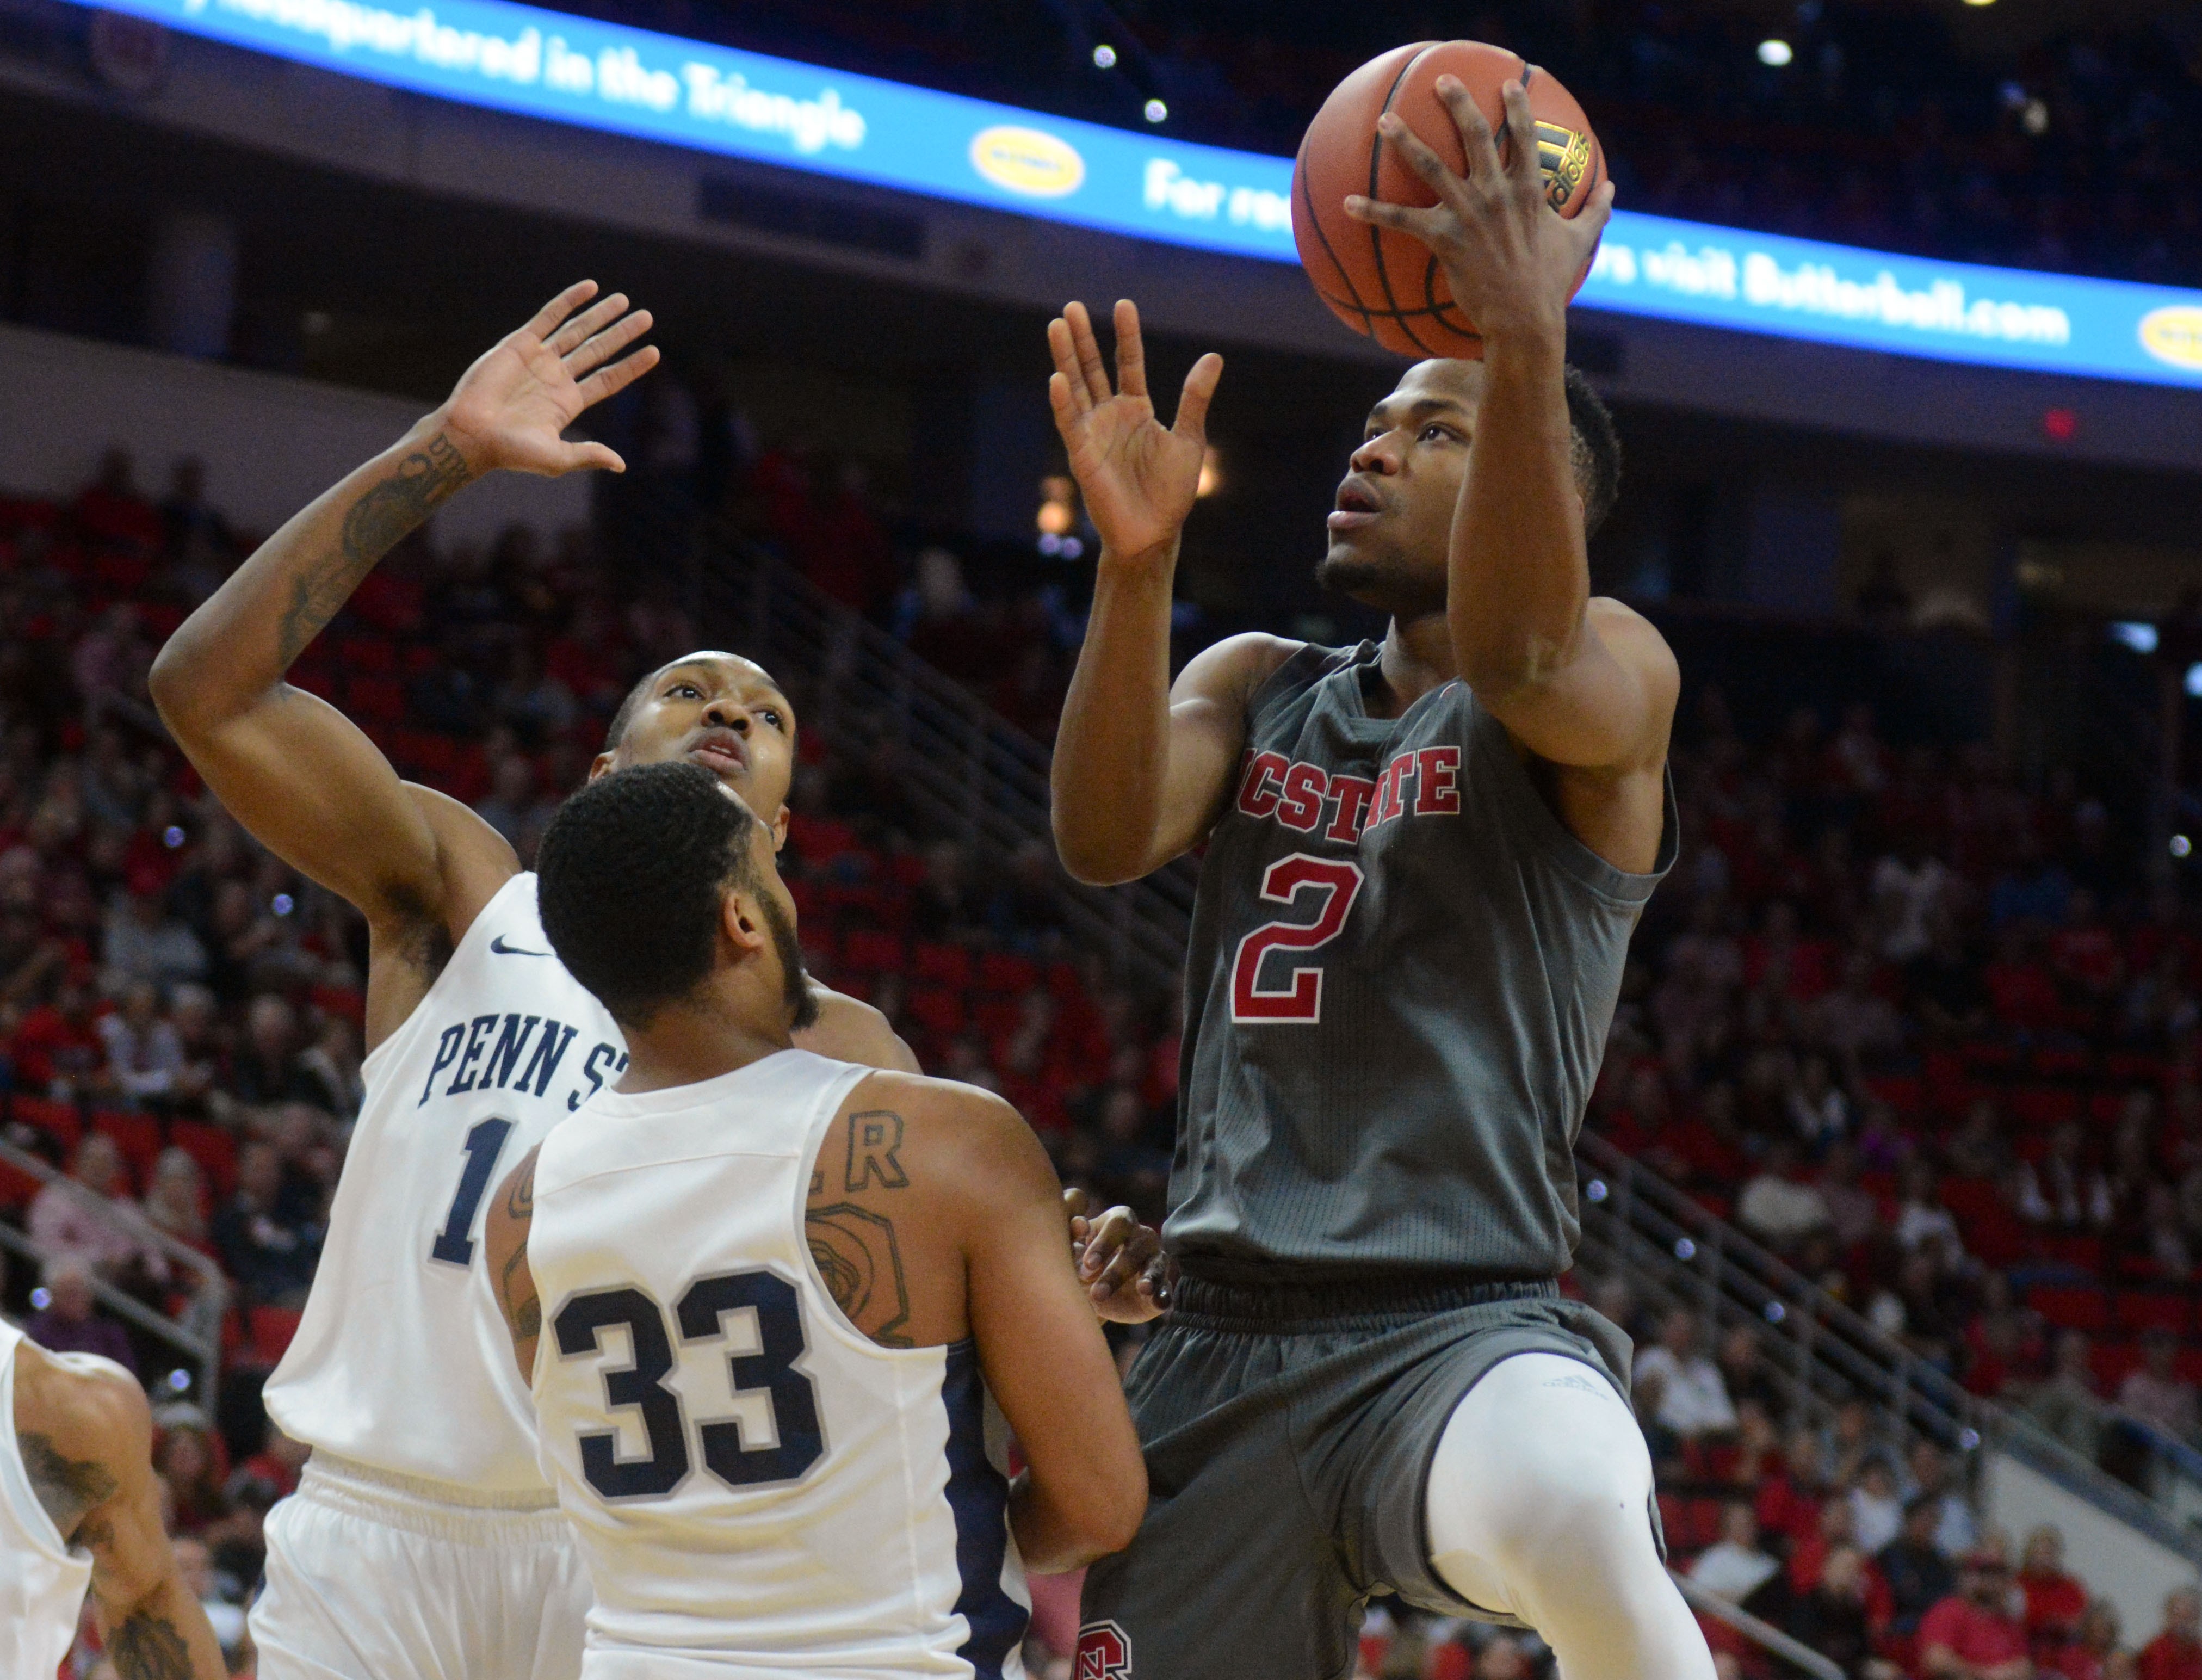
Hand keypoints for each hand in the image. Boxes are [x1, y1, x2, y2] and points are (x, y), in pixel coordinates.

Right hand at [437, 280, 659, 476]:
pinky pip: (548, 316)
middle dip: (622, 333)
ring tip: (624, 300)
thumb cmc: (510, 452)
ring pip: (577, 330)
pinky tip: (590, 287)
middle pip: (598, 350)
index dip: (631, 366)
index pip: (608, 380)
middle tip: (647, 317)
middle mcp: (557, 378)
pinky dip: (569, 301)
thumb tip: (621, 465)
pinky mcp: (519, 344)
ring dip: (600, 315)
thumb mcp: (556, 459)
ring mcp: (539, 359)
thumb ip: (588, 455)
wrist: (470, 434)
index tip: (654, 352)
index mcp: (568, 403)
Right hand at [1046, 299, 1221, 566]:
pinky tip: (1057, 378)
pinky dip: (1062, 402)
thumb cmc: (1170, 493)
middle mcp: (1111, 416)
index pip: (1128, 363)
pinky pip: (1070, 423)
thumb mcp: (1188, 438)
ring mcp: (1093, 433)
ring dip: (1065, 358)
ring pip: (1075, 387)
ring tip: (1057, 325)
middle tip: (1071, 306)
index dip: (1126, 335)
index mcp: (1136, 410)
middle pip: (1093, 368)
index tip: (1124, 305)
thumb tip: (1214, 357)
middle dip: (1082, 338)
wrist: (1154, 533)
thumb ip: (1194, 398)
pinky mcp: (1081, 455)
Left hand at [1065, 1186, 1171, 1323]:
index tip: (1088, 1265)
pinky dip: (1162, 1296)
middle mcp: (1142, 1237)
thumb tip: (1078, 1224)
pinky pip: (1165, 1290)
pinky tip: (1158, 1303)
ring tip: (1143, 1289)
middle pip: (1136, 1247)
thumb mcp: (1072, 1252)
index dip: (1104, 1243)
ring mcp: (1155, 1261)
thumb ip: (1071, 1238)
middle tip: (1097, 1293)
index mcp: (1119, 1221)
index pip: (1118, 1223)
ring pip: (1154, 1266)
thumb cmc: (1083, 1264)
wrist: (1094, 1295)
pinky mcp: (1160, 1287)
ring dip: (1148, 1278)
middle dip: (1117, 1271)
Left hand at [1344, 78, 1612, 348]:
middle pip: (1475, 135)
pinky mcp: (1444, 239)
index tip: (1507, 83)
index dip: (1516, 106)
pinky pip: (1400, 220)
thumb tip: (1613, 190)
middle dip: (1457, 103)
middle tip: (1441, 81)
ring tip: (1385, 120)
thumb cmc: (1551, 283)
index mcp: (1529, 189)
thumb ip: (1595, 212)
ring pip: (1430, 166)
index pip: (1525, 135)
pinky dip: (1371, 211)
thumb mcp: (1581, 243)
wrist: (1525, 320)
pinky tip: (1346, 204)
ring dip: (1405, 140)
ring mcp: (1469, 213)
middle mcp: (1497, 192)